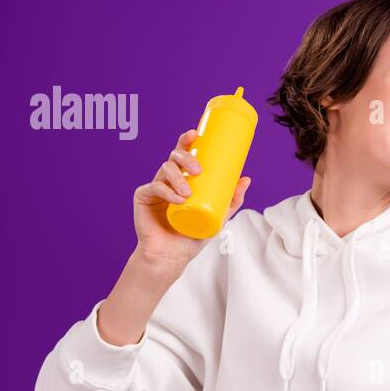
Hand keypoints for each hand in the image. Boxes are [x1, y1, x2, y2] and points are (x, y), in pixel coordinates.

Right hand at [132, 127, 251, 270]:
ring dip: (177, 178)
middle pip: (173, 157)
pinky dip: (166, 191)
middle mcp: (168, 180)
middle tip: (197, 170)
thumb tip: (246, 178)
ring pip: (164, 169)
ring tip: (188, 193)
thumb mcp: (218, 217)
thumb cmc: (192, 237)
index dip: (186, 140)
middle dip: (185, 158)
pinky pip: (154, 187)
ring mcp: (155, 187)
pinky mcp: (143, 197)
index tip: (195, 134)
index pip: (183, 155)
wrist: (171, 257)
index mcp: (183, 179)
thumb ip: (232, 200)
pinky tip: (177, 199)